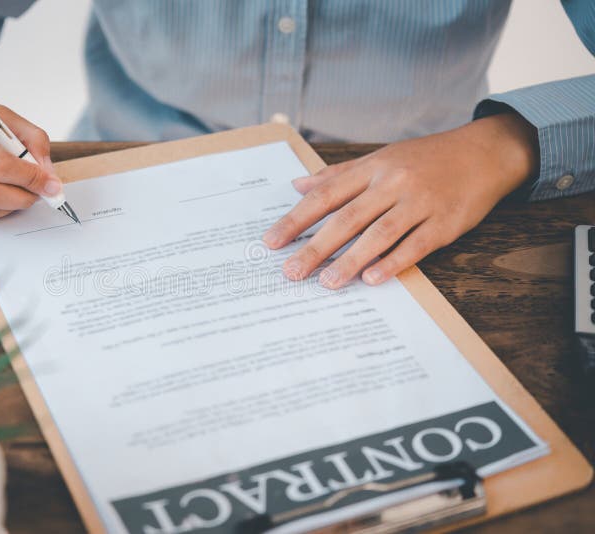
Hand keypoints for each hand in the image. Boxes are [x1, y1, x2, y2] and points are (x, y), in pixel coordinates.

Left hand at [263, 114, 538, 287]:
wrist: (483, 152)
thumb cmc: (425, 158)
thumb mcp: (380, 157)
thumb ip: (338, 175)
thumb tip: (298, 186)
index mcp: (372, 168)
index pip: (325, 195)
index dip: (296, 219)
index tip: (272, 241)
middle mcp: (393, 183)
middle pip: (347, 218)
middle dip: (315, 247)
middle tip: (291, 272)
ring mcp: (420, 202)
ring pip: (379, 234)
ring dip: (350, 260)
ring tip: (327, 283)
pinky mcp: (445, 223)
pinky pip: (415, 245)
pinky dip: (393, 262)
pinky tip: (372, 278)